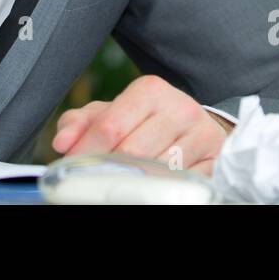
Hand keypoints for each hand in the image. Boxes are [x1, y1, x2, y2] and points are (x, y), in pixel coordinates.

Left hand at [51, 75, 228, 176]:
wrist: (196, 128)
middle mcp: (179, 108)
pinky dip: (162, 188)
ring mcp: (202, 135)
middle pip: (133, 151)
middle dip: (108, 169)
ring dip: (136, 181)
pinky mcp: (216, 160)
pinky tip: (149, 187)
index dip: (87, 151)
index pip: (111, 126)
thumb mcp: (110, 114)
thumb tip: (62, 142)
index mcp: (150, 90)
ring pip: (159, 170)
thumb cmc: (144, 121)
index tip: (71, 168)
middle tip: (93, 180)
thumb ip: (80, 123)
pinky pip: (183, 182)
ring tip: (122, 183)